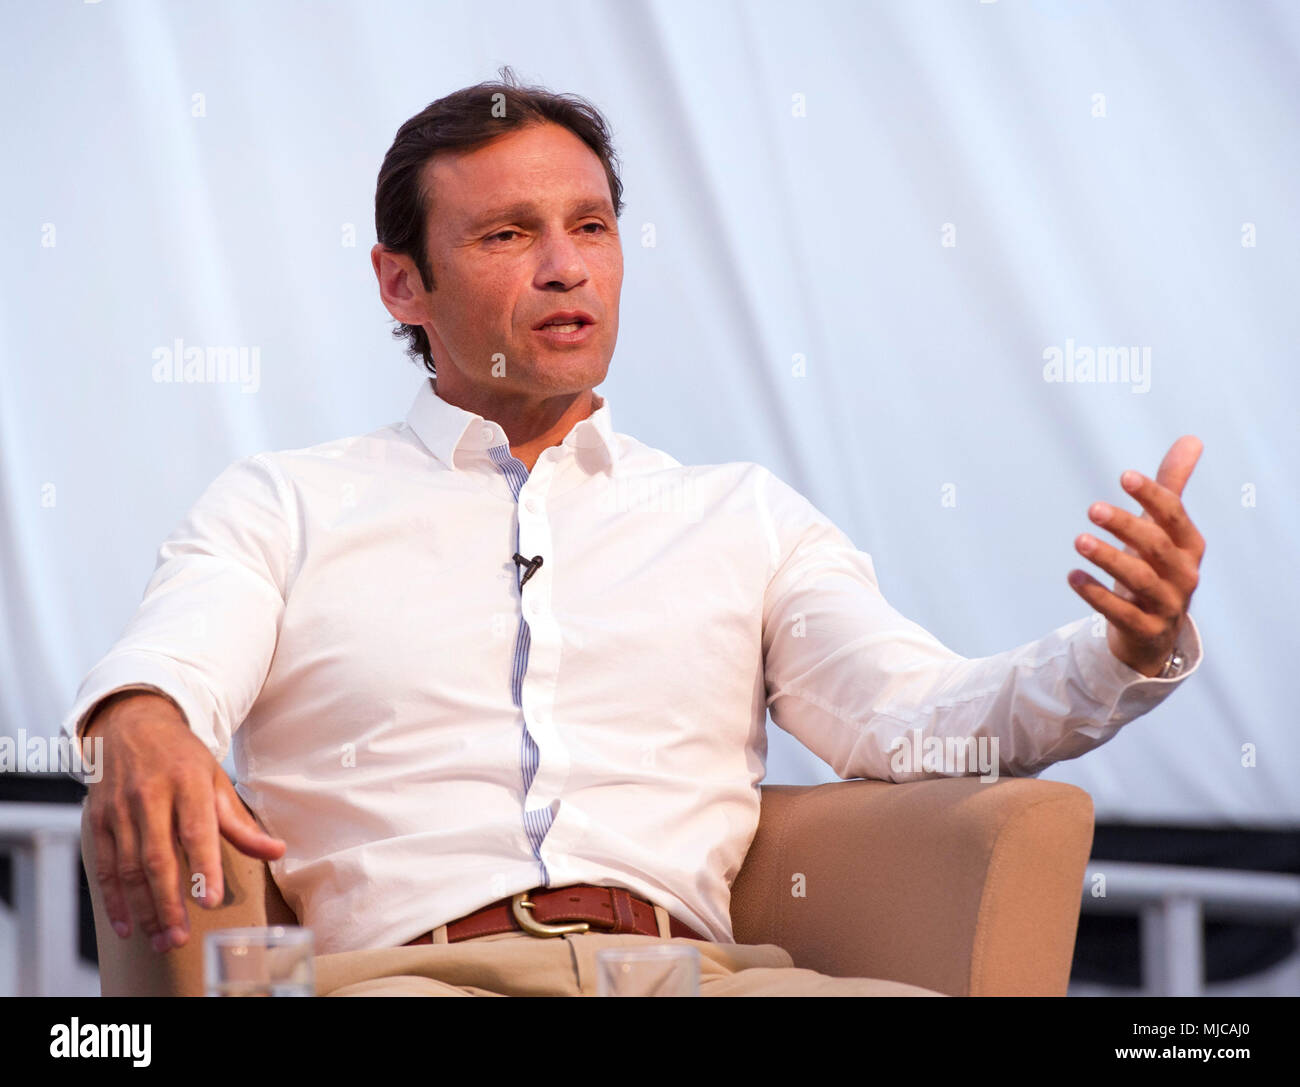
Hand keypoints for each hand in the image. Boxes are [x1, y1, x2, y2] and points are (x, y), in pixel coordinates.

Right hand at [83, 693, 285, 952]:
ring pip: (128, 868)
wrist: (132, 724)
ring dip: (143, 909)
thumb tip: (276, 851)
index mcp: (188, 782)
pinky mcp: (98, 820)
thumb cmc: (182, 758)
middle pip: (158, 856)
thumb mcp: (217, 780)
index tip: (211, 900)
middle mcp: (150, 795)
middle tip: (180, 937)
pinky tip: (127, 925)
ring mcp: (120, 809)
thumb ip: (240, 823)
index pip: (197, 830)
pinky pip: (103, 866)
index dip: (204, 866)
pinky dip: (114, 900)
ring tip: (161, 939)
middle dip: (168, 902)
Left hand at [1067, 436, 1204, 676]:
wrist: (1155, 634)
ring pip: (1138, 580)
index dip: (1153, 496)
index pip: (1174, 516)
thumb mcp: (1164, 530)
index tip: (1125, 476)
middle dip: (1125, 526)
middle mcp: (1183, 575)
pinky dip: (1096, 595)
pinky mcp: (1145, 630)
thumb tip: (1191, 439)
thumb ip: (1171, 487)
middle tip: (1092, 508)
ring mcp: (1166, 604)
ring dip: (1108, 558)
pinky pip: (1120, 613)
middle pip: (1156, 546)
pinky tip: (1072, 576)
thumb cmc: (1156, 569)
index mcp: (1189, 546)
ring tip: (1078, 540)